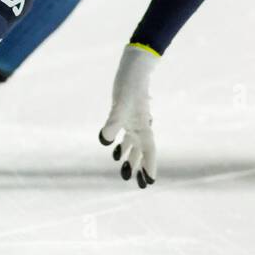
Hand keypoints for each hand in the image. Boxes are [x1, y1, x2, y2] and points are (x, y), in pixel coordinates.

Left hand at [98, 44, 158, 187]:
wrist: (133, 69)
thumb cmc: (129, 86)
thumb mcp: (119, 105)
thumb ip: (112, 123)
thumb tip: (104, 141)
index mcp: (143, 127)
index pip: (149, 151)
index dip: (150, 166)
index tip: (150, 181)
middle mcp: (141, 127)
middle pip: (142, 152)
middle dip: (141, 168)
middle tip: (140, 185)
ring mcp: (134, 122)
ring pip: (134, 146)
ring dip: (130, 159)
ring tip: (125, 174)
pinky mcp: (127, 117)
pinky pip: (126, 136)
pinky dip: (122, 146)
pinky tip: (115, 152)